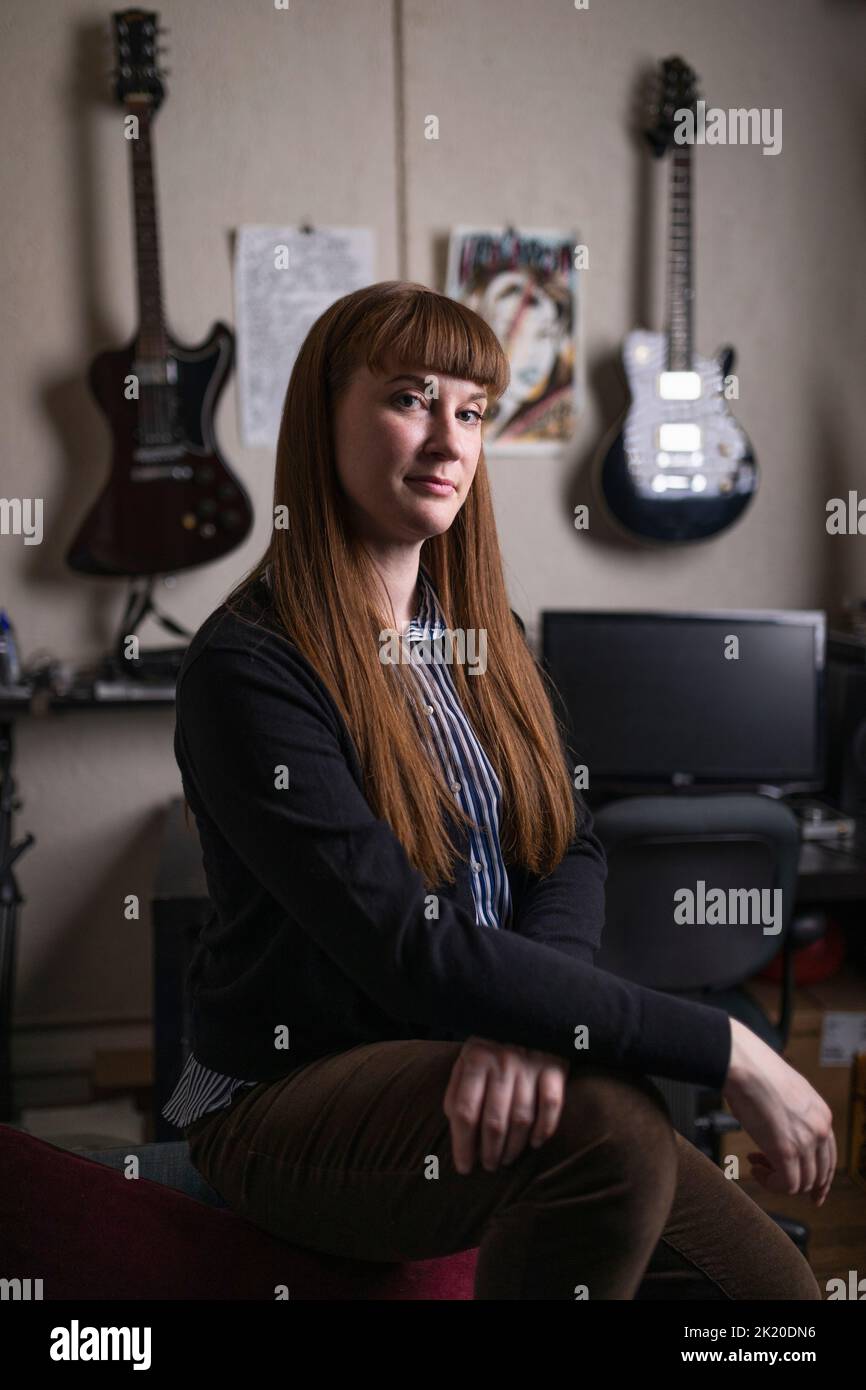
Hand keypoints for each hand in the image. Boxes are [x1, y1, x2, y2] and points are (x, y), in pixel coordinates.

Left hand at [443, 1035, 569, 1175]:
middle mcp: (502, 1064)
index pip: (465, 1112)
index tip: (464, 1167)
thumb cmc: (492, 1044)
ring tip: (506, 1159)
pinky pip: (551, 1105)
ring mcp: (530, 1065)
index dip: (463, 1145)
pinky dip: (545, 1128)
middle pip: (494, 1121)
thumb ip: (457, 1089)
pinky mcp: (555, 1067)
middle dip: (489, 1152)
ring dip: (514, 1146)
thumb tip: (455, 1125)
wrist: (528, 1010)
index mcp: (475, 1060)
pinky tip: (536, 1143)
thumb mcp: (467, 1058)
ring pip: (522, 1118)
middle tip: (489, 1167)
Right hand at [722, 1018, 836, 1206]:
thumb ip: (794, 1115)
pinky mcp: (786, 1151)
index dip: (821, 1179)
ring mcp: (805, 1141)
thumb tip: (782, 1132)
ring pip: (802, 1183)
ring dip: (778, 1181)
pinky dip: (770, 1183)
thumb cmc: (755, 1072)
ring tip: (758, 1166)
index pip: (830, 1158)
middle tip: (776, 1181)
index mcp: (822, 1114)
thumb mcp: (786, 1093)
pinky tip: (755, 1169)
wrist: (743, 1065)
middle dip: (801, 1186)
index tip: (812, 1191)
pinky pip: (786, 1185)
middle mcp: (820, 1130)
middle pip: (819, 1175)